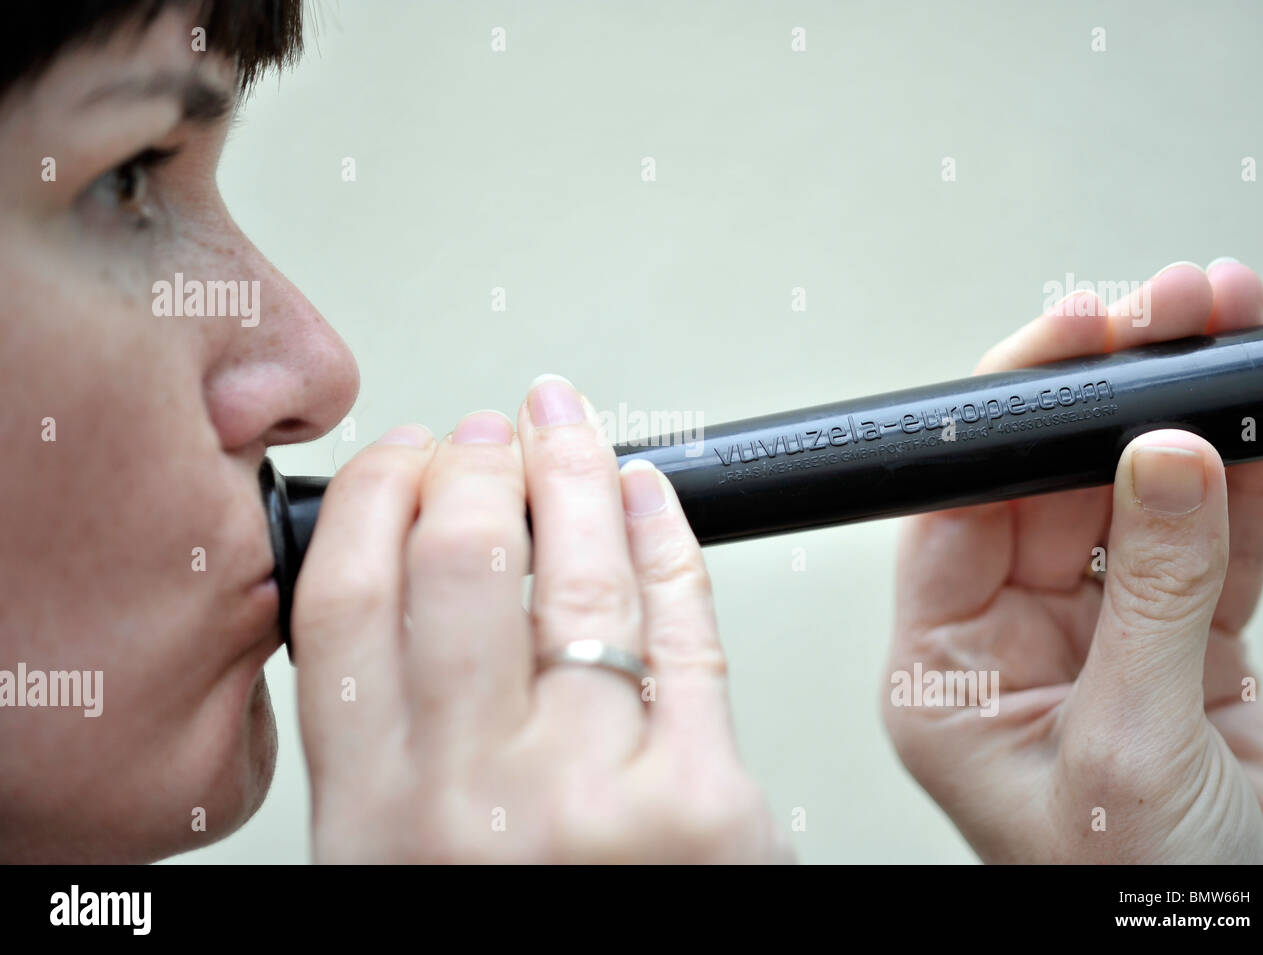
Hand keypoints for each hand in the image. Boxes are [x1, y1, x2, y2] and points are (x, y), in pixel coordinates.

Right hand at [292, 376, 790, 862]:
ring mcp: (595, 794)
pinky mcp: (707, 801)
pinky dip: (669, 538)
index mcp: (372, 813)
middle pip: (463, 560)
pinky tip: (652, 497)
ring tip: (567, 432)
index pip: (347, 596)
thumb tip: (392, 581)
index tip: (401, 457)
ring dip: (575, 471)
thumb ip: (390, 739)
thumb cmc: (513, 932)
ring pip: (581, 572)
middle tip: (488, 435)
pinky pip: (685, 627)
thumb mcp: (401, 858)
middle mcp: (474, 800)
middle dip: (476, 463)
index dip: (376, 496)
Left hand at [883, 260, 1262, 862]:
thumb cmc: (1136, 903)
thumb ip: (1153, 597)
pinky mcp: (1186, 657)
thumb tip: (1161, 461)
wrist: (1252, 953)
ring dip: (1178, 420)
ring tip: (1219, 331)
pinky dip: (1244, 489)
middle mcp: (1012, 653)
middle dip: (1105, 397)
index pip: (959, 510)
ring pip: (1134, 507)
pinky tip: (1258, 423)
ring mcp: (1100, 648)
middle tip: (1164, 314)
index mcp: (946, 677)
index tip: (1067, 340)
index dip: (1011, 416)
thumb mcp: (1129, 748)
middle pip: (1050, 491)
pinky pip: (1211, 552)